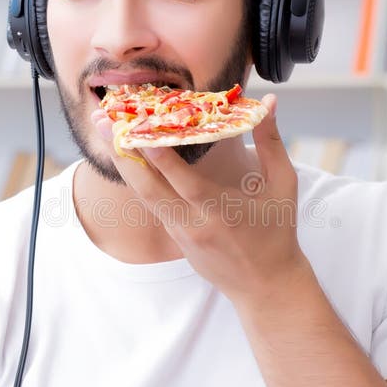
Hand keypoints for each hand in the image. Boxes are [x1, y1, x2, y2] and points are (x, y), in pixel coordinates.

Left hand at [92, 94, 309, 304]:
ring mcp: (179, 233)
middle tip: (102, 122)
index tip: (138, 131)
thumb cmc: (278, 232)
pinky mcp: (173, 239)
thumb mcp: (283, 184)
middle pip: (149, 188)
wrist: (264, 285)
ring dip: (124, 163)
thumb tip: (269, 101)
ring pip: (143, 196)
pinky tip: (127, 155)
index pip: (184, 182)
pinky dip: (138, 178)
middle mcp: (193, 224)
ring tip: (106, 133)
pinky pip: (152, 204)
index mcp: (220, 211)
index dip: (160, 157)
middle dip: (123, 153)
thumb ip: (271, 141)